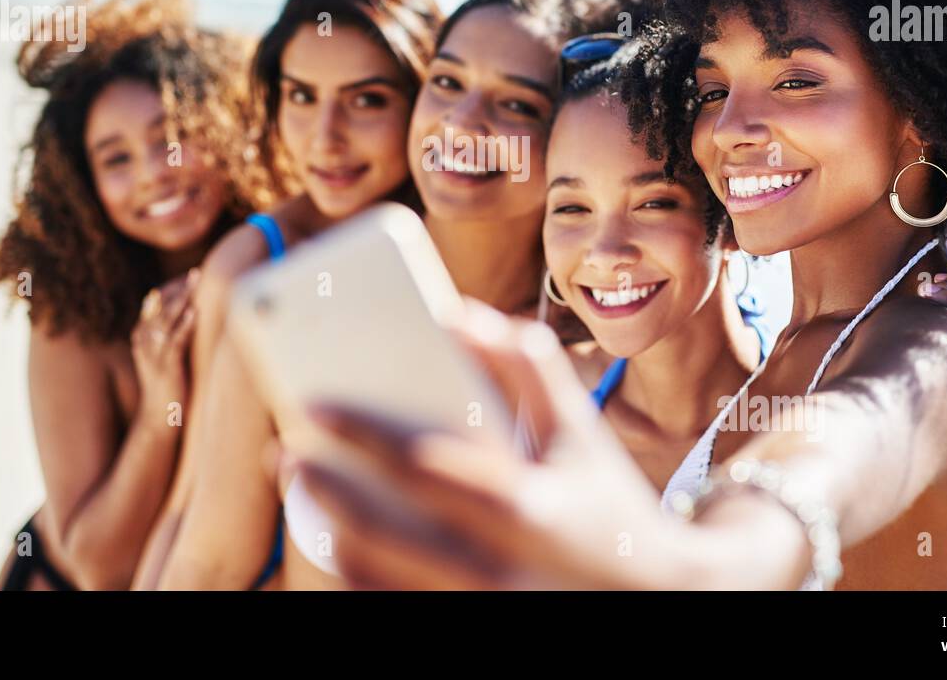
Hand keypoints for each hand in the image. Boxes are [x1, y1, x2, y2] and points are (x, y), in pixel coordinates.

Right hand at [131, 269, 198, 415]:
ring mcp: (153, 354)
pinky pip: (174, 342)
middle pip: (160, 307)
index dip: (171, 287)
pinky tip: (195, 313)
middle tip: (195, 273)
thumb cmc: (166, 382)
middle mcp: (143, 342)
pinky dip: (184, 326)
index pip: (154, 303)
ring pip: (165, 320)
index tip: (188, 275)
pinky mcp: (166, 367)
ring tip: (195, 284)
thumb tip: (185, 309)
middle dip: (177, 288)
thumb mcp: (163, 353)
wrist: (158, 416)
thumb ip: (169, 332)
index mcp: (141, 335)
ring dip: (182, 300)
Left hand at [296, 300, 697, 589]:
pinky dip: (360, 575)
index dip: (364, 435)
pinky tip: (341, 541)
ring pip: (377, 582)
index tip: (313, 406)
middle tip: (288, 456)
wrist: (658, 600)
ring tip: (307, 493)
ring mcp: (480, 609)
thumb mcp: (581, 435)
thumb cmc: (607, 504)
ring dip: (330, 536)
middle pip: (385, 533)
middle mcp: (498, 567)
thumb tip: (463, 315)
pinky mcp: (469, 630)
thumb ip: (529, 369)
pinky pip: (393, 608)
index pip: (427, 466)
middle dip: (326, 490)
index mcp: (527, 508)